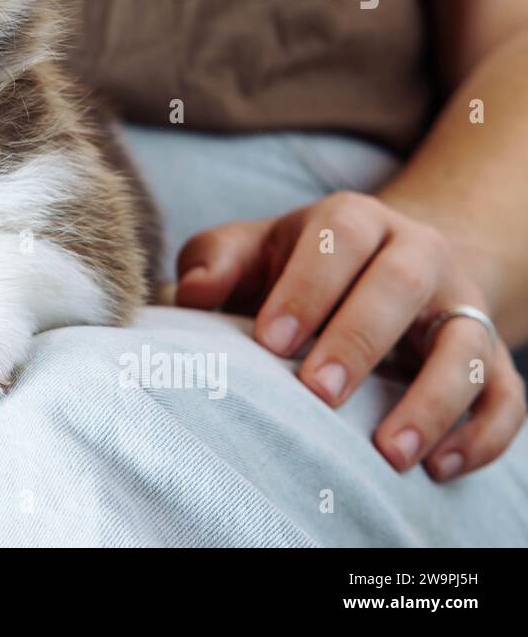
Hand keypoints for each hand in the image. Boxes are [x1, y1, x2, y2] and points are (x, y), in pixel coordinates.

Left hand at [175, 192, 526, 479]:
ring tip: (390, 453)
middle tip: (318, 393)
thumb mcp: (254, 249)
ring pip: (466, 345)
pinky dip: (482, 434)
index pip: (340, 236)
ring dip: (433, 400)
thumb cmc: (302, 266)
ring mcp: (461, 308)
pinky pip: (506, 396)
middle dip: (360, 339)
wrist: (387, 268)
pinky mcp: (492, 358)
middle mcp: (418, 254)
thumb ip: (217, 260)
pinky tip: (438, 467)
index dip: (307, 285)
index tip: (269, 339)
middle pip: (403, 283)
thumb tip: (192, 293)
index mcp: (356, 221)